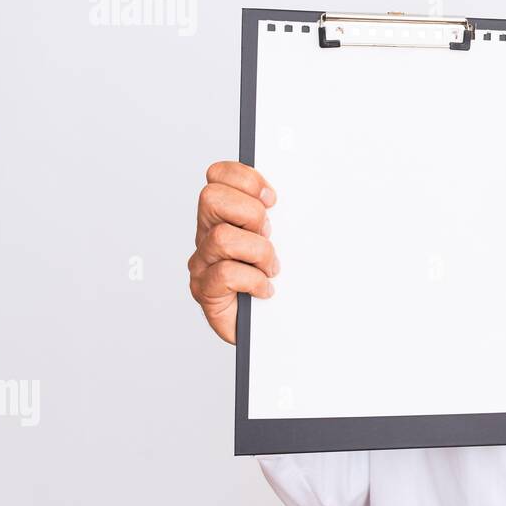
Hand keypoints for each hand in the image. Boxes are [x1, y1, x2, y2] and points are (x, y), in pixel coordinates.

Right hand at [187, 161, 280, 343]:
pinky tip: (265, 289)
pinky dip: (253, 281)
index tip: (272, 198)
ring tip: (270, 267)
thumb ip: (281, 214)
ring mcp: (203, 263)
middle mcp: (207, 235)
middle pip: (211, 197)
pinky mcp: (205, 292)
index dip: (245, 179)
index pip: (218, 175)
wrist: (271, 329)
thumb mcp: (285, 238)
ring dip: (258, 251)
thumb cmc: (280, 280)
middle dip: (250, 212)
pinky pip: (226, 274)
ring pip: (222, 236)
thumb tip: (302, 195)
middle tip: (269, 233)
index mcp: (223, 215)